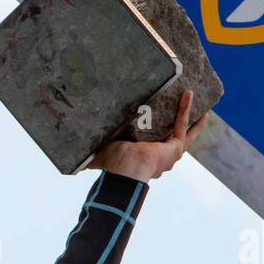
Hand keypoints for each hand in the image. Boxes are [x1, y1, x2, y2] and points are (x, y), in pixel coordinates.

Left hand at [86, 89, 207, 182]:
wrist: (124, 170)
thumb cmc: (112, 165)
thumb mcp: (102, 151)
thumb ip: (93, 149)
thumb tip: (72, 157)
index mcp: (142, 160)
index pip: (151, 143)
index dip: (155, 131)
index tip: (154, 117)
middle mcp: (158, 159)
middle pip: (174, 138)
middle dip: (182, 123)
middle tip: (185, 108)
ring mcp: (169, 155)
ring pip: (184, 131)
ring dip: (189, 113)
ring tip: (191, 95)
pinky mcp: (174, 148)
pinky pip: (181, 124)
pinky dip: (185, 108)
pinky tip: (188, 92)